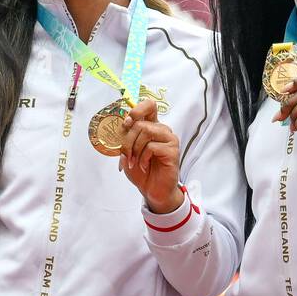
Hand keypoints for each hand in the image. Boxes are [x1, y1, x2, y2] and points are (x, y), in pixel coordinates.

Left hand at [117, 97, 183, 213]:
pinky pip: (152, 147)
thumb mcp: (128, 152)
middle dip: (127, 141)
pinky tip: (144, 166)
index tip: (126, 123)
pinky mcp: (173, 150)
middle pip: (140, 123)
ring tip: (134, 162)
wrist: (152, 189)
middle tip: (125, 156)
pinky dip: (143, 158)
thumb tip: (123, 122)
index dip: (137, 110)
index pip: (149, 105)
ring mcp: (169, 139)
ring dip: (134, 149)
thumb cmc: (141, 170)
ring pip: (146, 132)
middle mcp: (162, 130)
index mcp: (151, 127)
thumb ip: (126, 137)